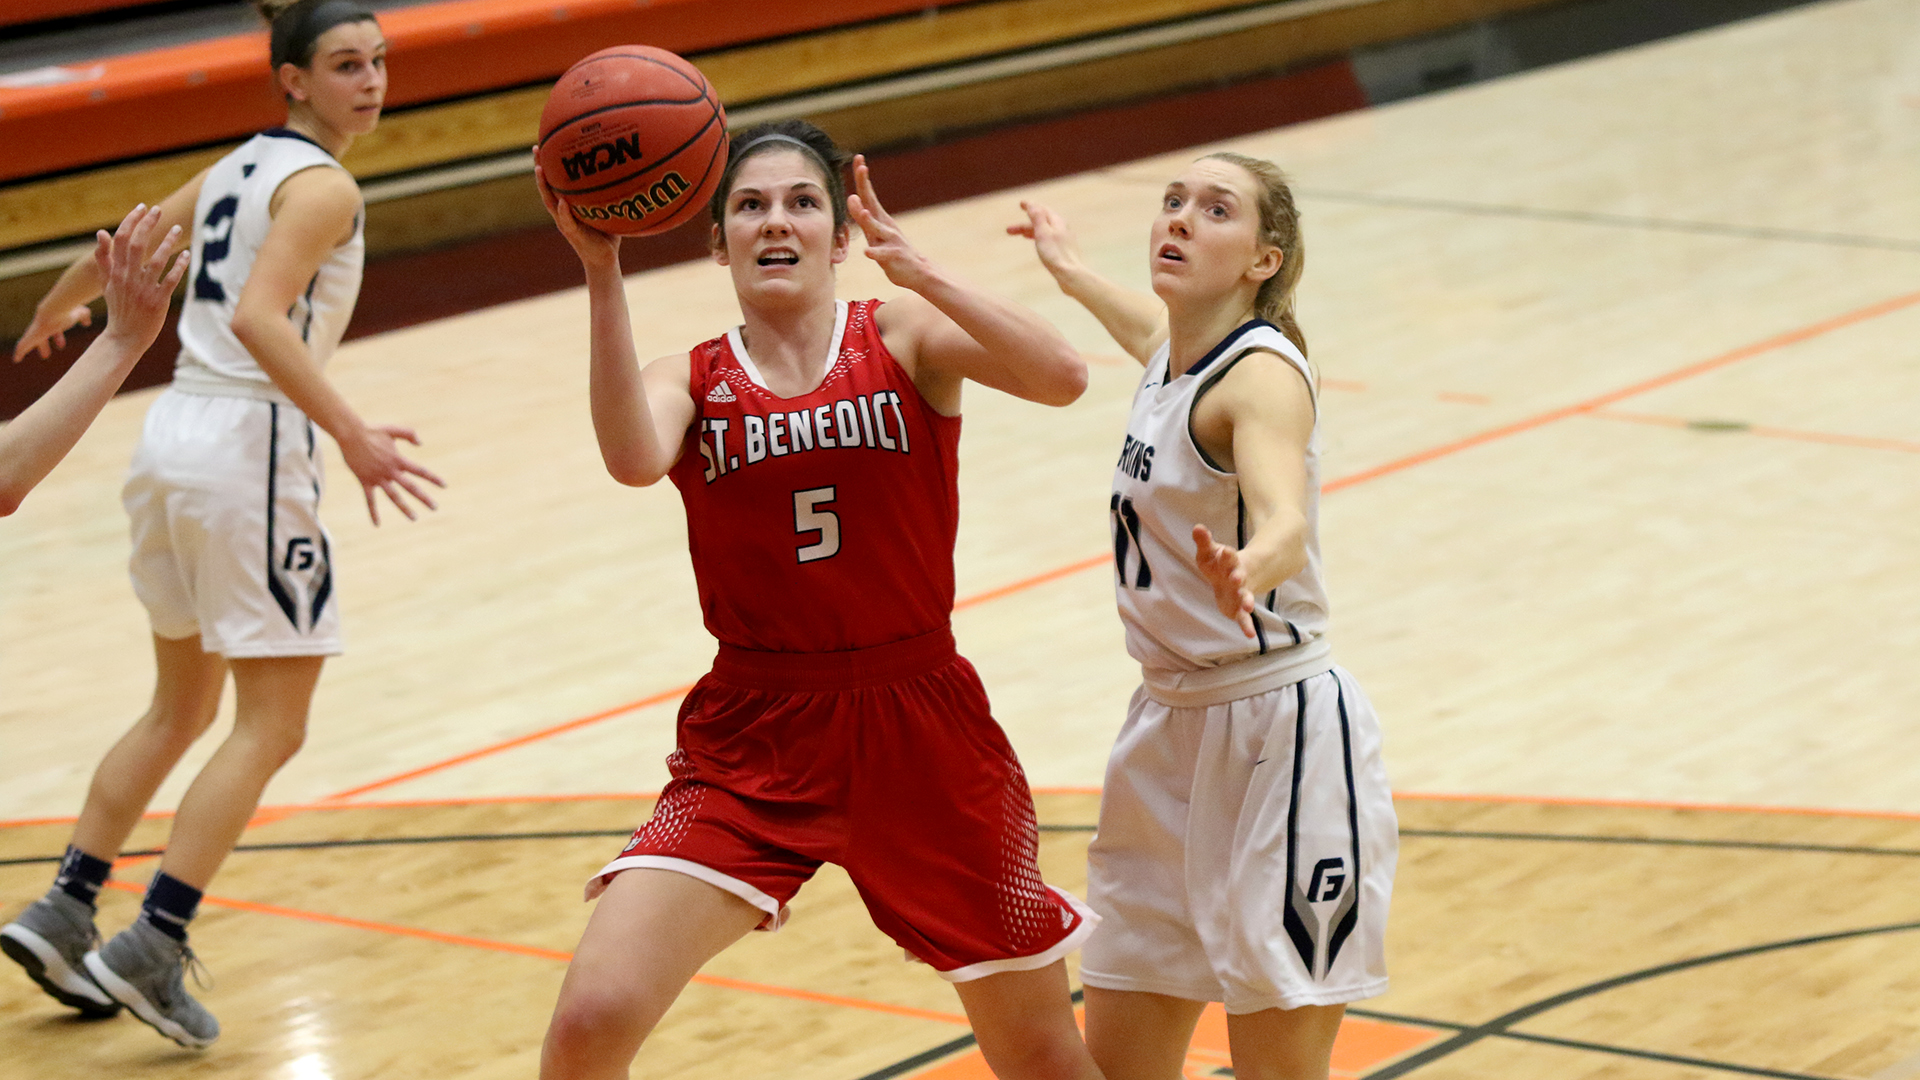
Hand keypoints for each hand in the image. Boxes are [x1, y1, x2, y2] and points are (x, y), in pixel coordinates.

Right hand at [97, 203, 188, 353]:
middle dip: (148, 224)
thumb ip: (103, 258)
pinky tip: (186, 254)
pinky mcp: (158, 301)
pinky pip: (171, 280)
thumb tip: (101, 233)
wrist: (124, 336)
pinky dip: (179, 266)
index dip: (131, 221)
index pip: (121, 239)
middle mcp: (128, 277)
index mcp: (116, 271)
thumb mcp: (106, 282)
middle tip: (159, 210)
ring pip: (156, 260)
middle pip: (138, 244)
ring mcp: (143, 289)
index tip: (142, 208)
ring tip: (176, 227)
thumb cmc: (118, 307)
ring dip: (167, 242)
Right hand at [339, 423, 444, 524]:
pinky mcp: (365, 481)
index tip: (444, 486)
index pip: (420, 471)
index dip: (433, 478)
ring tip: (414, 519)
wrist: (350, 435)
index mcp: (398, 460)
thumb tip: (421, 443)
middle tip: (435, 508)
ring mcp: (378, 478)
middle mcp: (390, 471)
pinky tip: (377, 525)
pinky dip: (373, 512)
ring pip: (394, 497)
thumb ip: (409, 434)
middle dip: (424, 498)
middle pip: (411, 487)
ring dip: (404, 508)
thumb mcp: (393, 430)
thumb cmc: (372, 431)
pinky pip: (370, 500)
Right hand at [535, 157, 619, 270]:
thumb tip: (624, 167)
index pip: (555, 181)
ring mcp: (565, 223)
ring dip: (544, 186)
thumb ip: (609, 191)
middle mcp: (562, 212)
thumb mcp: (607, 207)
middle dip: (540, 167)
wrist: (605, 259)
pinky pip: (567, 222)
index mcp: (567, 205)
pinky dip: (564, 212)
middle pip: (546, 187)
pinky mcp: (574, 235)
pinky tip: (562, 201)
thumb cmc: (607, 232)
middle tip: (536, 148)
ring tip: (540, 169)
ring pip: (550, 203)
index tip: (544, 143)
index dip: (549, 164)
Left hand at [847, 155, 933, 290]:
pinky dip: (875, 253)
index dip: (862, 178)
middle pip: (872, 203)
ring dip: (867, 218)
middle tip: (861, 168)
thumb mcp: (877, 232)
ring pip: (876, 228)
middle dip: (865, 186)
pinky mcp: (893, 257)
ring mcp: (890, 240)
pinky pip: (883, 255)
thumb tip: (852, 197)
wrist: (919, 271)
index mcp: (880, 219)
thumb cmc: (893, 250)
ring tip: (860, 209)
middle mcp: (885, 225)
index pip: (868, 194)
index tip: (858, 158)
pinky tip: (868, 252)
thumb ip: (864, 217)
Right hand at [1005, 200, 1085, 283]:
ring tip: (1021, 236)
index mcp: (1058, 222)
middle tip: (1008, 230)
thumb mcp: (1043, 233)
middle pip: (1042, 222)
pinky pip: (1049, 240)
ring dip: (1031, 232)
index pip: (1042, 209)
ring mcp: (1064, 240)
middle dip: (1025, 224)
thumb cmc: (1055, 254)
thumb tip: (1033, 205)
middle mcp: (1062, 229)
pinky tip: (1038, 245)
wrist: (1070, 275)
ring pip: (1045, 231)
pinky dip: (1040, 239)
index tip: (1021, 204)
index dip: (1031, 206)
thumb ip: (1037, 218)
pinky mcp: (1064, 251)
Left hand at [1193, 523, 1256, 637]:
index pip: (1228, 556)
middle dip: (1237, 576)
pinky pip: (1243, 617)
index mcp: (1230, 561)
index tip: (1224, 551)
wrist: (1235, 578)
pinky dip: (1246, 625)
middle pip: (1238, 575)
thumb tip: (1197, 527)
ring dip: (1246, 600)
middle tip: (1236, 577)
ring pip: (1245, 596)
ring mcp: (1241, 592)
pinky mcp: (1239, 607)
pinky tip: (1250, 635)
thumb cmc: (1219, 564)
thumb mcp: (1209, 552)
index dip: (1226, 554)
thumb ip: (1204, 541)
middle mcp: (1238, 576)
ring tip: (1248, 607)